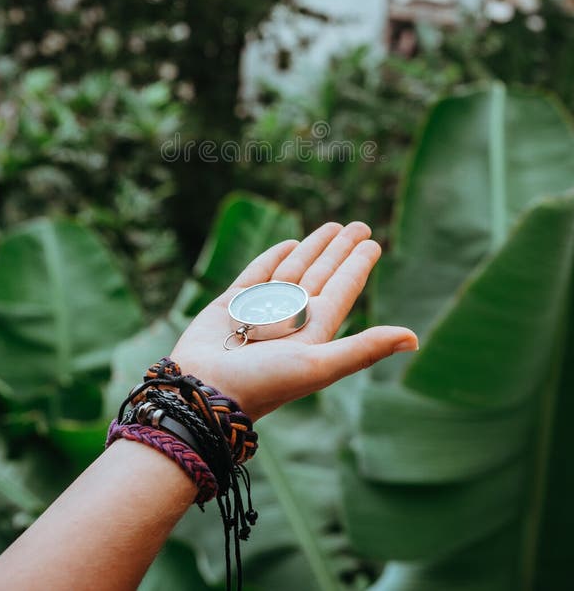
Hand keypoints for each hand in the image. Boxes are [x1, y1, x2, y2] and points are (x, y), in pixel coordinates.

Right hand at [171, 222, 417, 420]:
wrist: (203, 392)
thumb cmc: (264, 383)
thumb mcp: (320, 365)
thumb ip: (364, 349)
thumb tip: (414, 338)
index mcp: (314, 333)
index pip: (343, 290)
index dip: (358, 265)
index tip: (374, 242)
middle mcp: (291, 319)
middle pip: (323, 274)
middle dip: (340, 250)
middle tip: (358, 224)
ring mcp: (261, 310)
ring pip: (293, 270)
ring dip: (313, 248)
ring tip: (330, 227)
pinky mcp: (230, 305)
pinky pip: (257, 274)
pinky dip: (273, 257)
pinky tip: (289, 244)